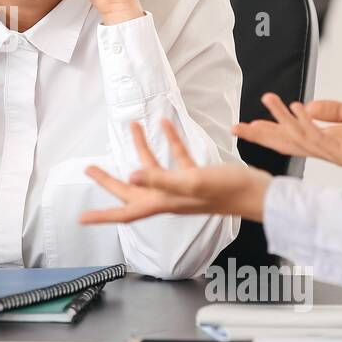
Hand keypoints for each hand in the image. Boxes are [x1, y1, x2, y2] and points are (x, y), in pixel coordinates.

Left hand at [80, 120, 271, 223]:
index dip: (102, 216)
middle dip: (109, 179)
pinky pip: (177, 158)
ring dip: (142, 148)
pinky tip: (166, 124)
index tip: (82, 218)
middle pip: (131, 190)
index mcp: (163, 202)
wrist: (259, 193)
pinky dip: (171, 141)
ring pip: (153, 169)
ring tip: (133, 126)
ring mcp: (182, 187)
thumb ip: (160, 179)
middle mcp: (169, 198)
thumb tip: (129, 177)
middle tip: (90, 168)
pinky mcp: (197, 176)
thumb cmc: (228, 191)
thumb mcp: (190, 182)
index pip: (125, 212)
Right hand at [233, 94, 341, 173]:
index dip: (271, 129)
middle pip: (288, 143)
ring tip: (267, 100)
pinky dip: (306, 124)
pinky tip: (296, 109)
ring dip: (282, 120)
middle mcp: (330, 149)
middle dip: (262, 135)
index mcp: (332, 140)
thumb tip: (310, 105)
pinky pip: (321, 138)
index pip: (294, 136)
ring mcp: (338, 153)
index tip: (249, 123)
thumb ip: (336, 110)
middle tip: (236, 127)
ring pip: (300, 138)